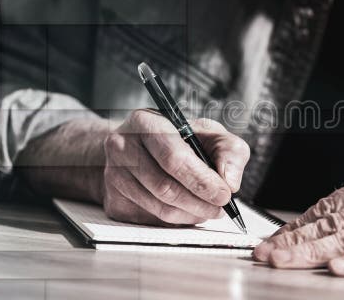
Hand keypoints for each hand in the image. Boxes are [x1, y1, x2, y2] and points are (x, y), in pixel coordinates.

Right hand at [102, 110, 249, 225]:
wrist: (138, 149)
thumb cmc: (179, 139)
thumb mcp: (209, 133)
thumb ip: (229, 151)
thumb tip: (230, 181)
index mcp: (145, 122)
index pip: (173, 157)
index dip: (201, 180)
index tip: (225, 194)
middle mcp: (122, 148)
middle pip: (165, 187)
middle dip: (200, 202)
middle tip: (221, 208)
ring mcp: (113, 176)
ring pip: (159, 208)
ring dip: (191, 214)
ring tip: (209, 209)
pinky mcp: (114, 202)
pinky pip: (151, 220)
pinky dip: (177, 221)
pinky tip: (188, 211)